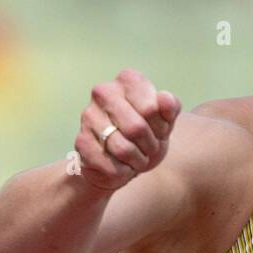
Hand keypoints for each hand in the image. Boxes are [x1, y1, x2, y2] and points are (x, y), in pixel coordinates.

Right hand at [74, 68, 181, 191]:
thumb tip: (165, 98)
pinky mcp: (82, 142)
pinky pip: (112, 166)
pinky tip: (121, 165)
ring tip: (136, 157)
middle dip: (149, 145)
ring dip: (138, 160)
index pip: (152, 108)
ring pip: (123, 149)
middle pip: (137, 128)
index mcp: (127, 80)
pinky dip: (123, 172)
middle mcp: (103, 92)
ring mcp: (88, 116)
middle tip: (149, 147)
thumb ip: (171, 108)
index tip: (159, 129)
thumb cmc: (146, 136)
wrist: (123, 163)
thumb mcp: (166, 122)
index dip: (162, 126)